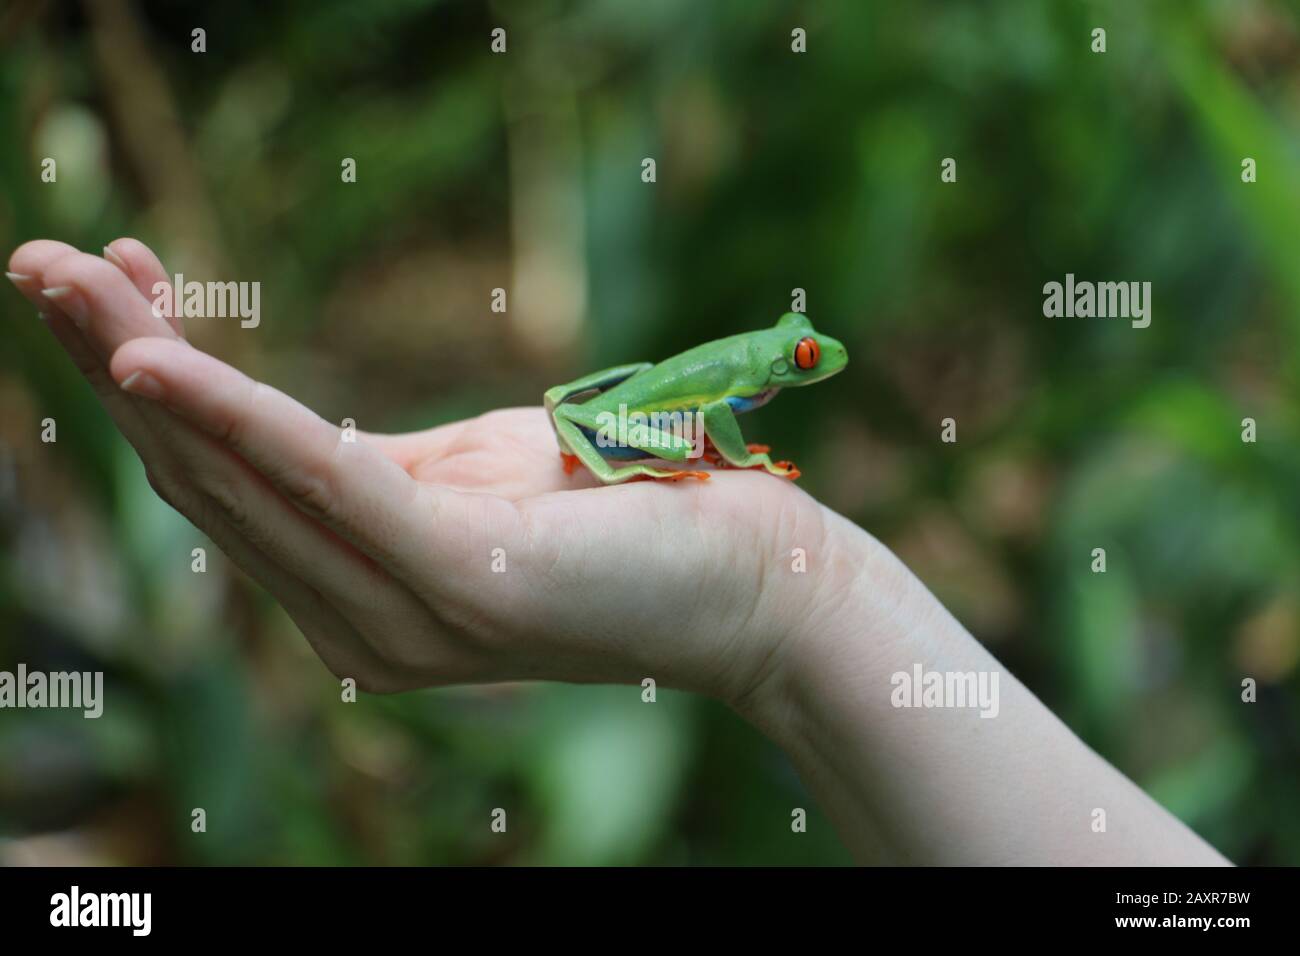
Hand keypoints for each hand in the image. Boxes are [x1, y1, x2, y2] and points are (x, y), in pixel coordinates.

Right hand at [8, 239, 858, 704]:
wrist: (753, 575)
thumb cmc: (621, 514)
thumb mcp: (474, 479)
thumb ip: (377, 474)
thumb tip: (291, 436)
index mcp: (357, 589)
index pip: (230, 487)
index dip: (158, 388)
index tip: (117, 280)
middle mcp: (358, 620)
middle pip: (209, 481)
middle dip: (115, 365)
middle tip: (34, 266)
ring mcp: (404, 612)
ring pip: (243, 482)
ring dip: (147, 375)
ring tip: (64, 284)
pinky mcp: (459, 578)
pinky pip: (327, 484)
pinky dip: (239, 421)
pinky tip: (161, 364)